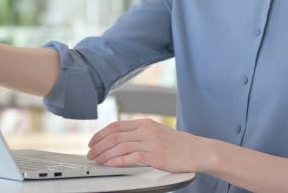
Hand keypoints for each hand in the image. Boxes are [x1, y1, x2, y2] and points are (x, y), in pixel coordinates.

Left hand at [86, 118, 207, 172]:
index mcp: (145, 123)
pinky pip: (131, 157)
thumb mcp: (156, 133)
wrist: (198, 151)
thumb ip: (139, 135)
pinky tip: (110, 164)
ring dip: (104, 154)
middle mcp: (146, 130)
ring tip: (97, 161)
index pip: (116, 126)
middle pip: (114, 136)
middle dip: (98, 145)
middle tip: (90, 154)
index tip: (92, 142)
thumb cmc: (178, 145)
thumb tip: (118, 141)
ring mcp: (151, 142)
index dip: (100, 134)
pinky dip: (117, 161)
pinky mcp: (155, 155)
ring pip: (120, 146)